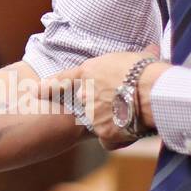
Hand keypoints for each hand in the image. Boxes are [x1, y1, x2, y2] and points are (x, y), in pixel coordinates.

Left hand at [35, 47, 170, 150]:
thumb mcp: (136, 57)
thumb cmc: (146, 70)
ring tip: (130, 115)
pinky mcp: (104, 133)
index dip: (47, 88)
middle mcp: (84, 95)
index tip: (36, 91)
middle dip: (93, 106)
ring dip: (108, 121)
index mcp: (87, 73)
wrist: (153, 92)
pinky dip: (116, 139)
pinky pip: (107, 140)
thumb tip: (152, 49)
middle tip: (115, 103)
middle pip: (81, 105)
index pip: (59, 81)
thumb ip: (134, 58)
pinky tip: (130, 131)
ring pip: (95, 122)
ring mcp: (92, 115)